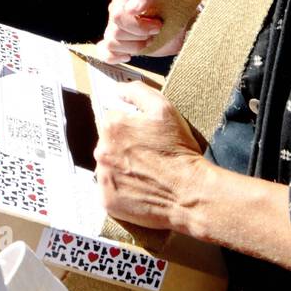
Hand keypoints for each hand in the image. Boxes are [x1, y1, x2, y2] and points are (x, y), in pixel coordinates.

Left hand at [95, 80, 203, 232]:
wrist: (190, 193)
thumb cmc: (178, 150)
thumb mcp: (164, 109)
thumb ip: (137, 91)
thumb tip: (118, 90)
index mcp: (111, 126)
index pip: (113, 120)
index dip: (132, 128)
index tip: (147, 138)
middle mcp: (101, 151)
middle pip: (108, 144)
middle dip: (124, 148)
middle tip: (148, 157)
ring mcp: (103, 178)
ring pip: (108, 167)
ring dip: (121, 168)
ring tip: (146, 174)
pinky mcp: (107, 201)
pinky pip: (110, 191)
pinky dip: (121, 190)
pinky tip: (140, 189)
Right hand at [96, 0, 187, 62]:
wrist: (180, 22)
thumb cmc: (171, 4)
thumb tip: (130, 9)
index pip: (118, 15)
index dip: (139, 25)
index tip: (158, 24)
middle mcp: (115, 9)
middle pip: (115, 31)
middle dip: (139, 36)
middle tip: (155, 32)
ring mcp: (113, 27)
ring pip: (112, 44)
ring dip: (134, 46)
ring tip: (148, 40)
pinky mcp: (117, 44)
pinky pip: (105, 53)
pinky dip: (115, 57)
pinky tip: (129, 55)